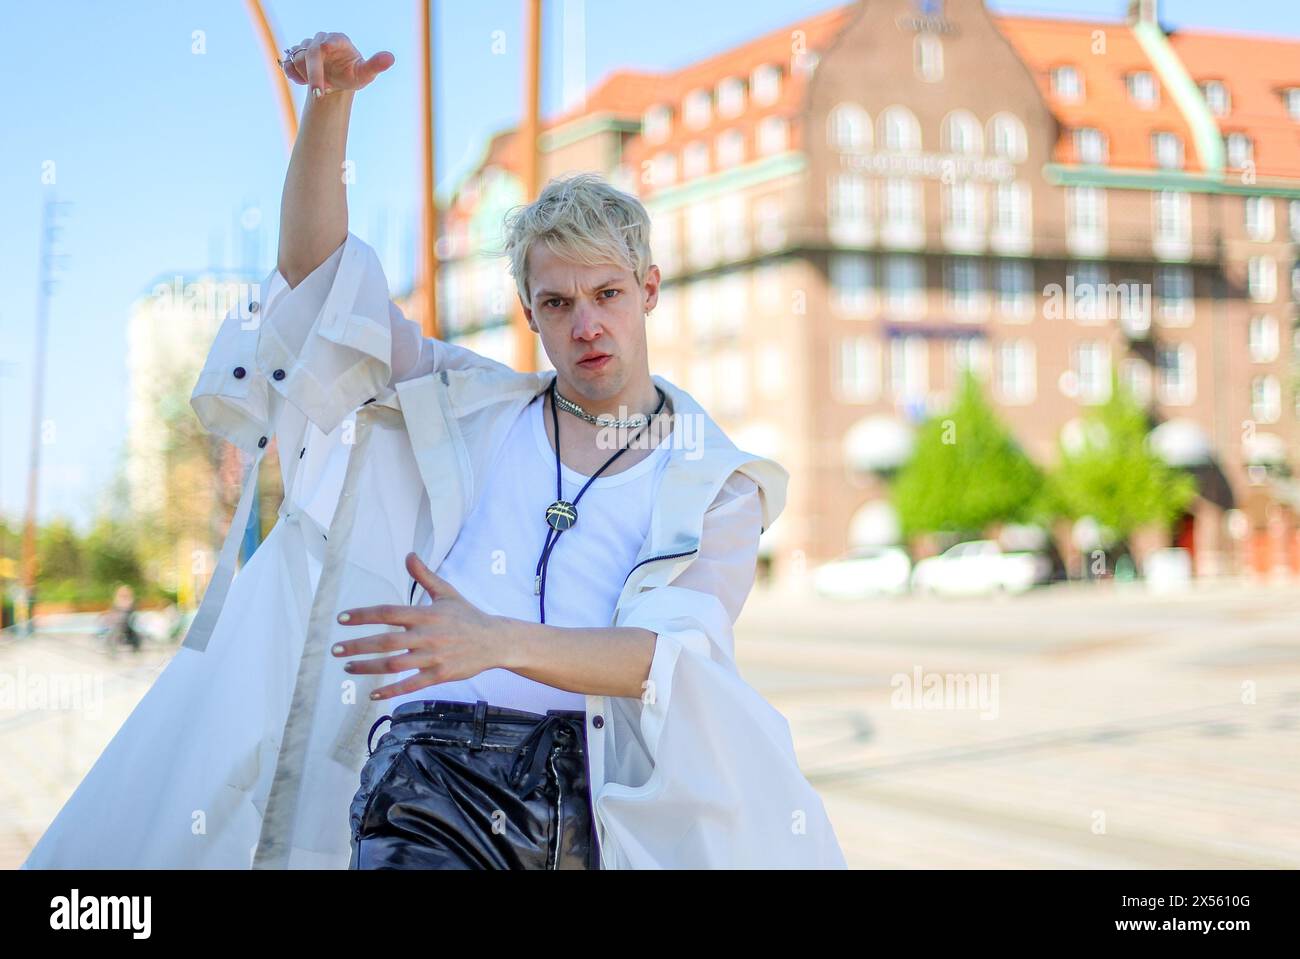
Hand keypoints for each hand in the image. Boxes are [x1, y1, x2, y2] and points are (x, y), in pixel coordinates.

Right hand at [280, 31, 393, 96]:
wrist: (338, 80)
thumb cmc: (354, 75)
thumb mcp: (365, 74)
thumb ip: (376, 65)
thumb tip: (390, 58)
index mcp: (339, 39)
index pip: (329, 41)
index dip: (326, 49)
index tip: (324, 61)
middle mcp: (321, 39)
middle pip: (310, 52)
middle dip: (314, 74)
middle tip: (318, 94)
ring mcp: (307, 45)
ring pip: (297, 58)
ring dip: (306, 76)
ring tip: (320, 86)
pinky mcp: (296, 53)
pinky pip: (287, 62)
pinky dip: (292, 74)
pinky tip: (303, 82)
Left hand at [331, 552, 508, 700]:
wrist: (494, 641)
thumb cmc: (467, 615)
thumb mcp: (447, 592)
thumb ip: (424, 576)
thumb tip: (409, 555)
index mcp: (426, 614)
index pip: (388, 613)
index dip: (364, 615)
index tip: (342, 619)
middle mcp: (427, 636)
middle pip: (386, 642)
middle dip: (358, 646)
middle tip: (335, 649)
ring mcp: (433, 658)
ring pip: (394, 665)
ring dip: (368, 667)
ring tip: (347, 667)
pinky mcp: (439, 675)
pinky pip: (410, 685)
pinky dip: (391, 690)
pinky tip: (372, 693)